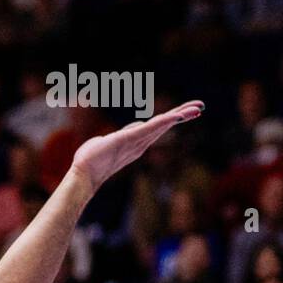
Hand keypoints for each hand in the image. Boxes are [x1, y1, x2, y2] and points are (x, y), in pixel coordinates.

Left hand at [70, 101, 202, 193]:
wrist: (82, 175)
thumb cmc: (91, 161)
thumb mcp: (106, 143)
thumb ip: (116, 137)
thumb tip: (119, 134)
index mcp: (136, 143)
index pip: (156, 128)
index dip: (171, 120)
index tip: (186, 113)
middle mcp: (140, 144)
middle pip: (164, 126)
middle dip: (182, 116)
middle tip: (200, 107)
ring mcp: (135, 142)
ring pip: (160, 126)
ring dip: (178, 116)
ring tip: (196, 108)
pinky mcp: (128, 139)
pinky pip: (148, 128)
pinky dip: (163, 122)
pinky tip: (175, 116)